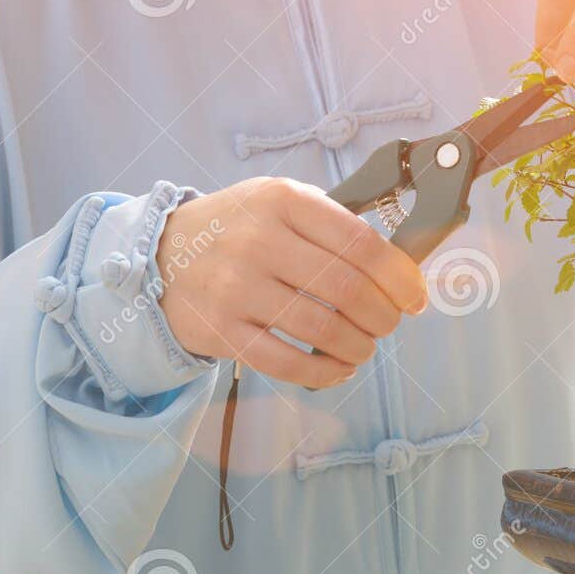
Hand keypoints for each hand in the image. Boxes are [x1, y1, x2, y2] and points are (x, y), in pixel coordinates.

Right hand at [155, 178, 428, 387]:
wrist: (159, 254)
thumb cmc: (238, 227)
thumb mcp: (280, 201)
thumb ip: (334, 221)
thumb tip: (399, 264)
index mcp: (283, 201)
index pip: (360, 242)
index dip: (399, 276)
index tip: (415, 296)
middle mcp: (259, 241)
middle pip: (347, 289)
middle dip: (384, 315)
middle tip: (390, 323)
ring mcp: (236, 288)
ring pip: (321, 329)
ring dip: (358, 346)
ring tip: (365, 346)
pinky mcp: (221, 331)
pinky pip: (285, 362)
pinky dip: (324, 372)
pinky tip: (338, 368)